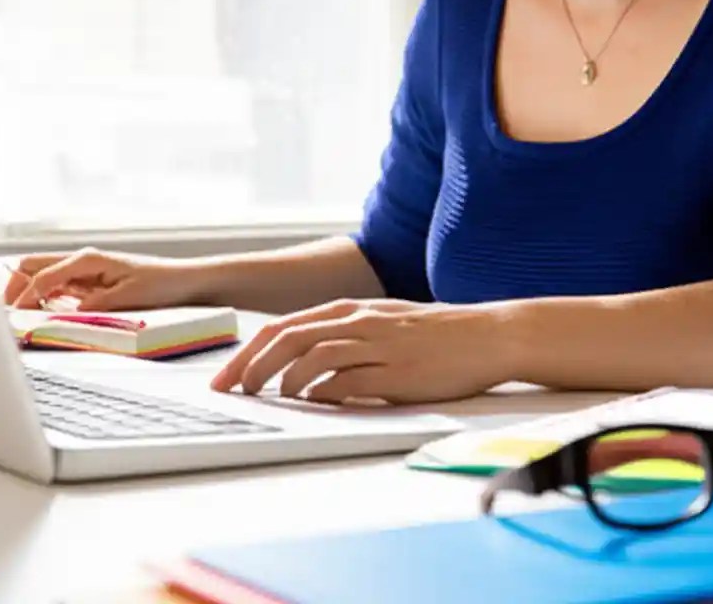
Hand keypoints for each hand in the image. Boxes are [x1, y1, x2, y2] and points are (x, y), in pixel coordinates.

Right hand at [3, 248, 208, 310]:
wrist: (185, 281)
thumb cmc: (162, 284)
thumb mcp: (127, 297)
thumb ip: (93, 305)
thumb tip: (63, 312)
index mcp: (87, 260)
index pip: (41, 277)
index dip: (23, 297)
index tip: (13, 317)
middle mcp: (81, 261)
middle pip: (31, 265)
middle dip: (13, 286)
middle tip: (7, 312)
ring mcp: (84, 270)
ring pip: (41, 274)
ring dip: (26, 290)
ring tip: (19, 314)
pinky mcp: (90, 281)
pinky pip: (58, 286)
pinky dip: (44, 296)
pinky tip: (44, 312)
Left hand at [210, 299, 516, 403]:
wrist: (488, 335)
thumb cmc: (434, 334)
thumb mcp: (380, 323)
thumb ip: (342, 337)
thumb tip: (301, 365)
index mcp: (349, 310)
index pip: (283, 327)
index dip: (248, 352)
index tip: (225, 377)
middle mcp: (357, 322)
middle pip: (287, 338)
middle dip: (250, 366)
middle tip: (230, 391)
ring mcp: (376, 345)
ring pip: (312, 355)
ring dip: (281, 379)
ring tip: (266, 397)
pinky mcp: (396, 372)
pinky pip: (348, 380)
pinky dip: (321, 391)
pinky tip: (309, 402)